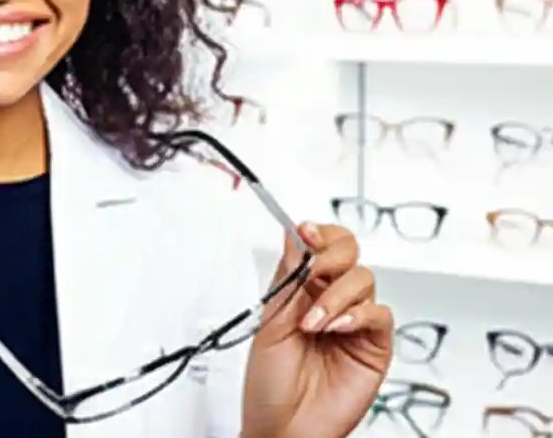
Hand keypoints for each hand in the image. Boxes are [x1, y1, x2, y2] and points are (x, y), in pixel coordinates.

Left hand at [241, 223, 393, 437]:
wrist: (282, 427)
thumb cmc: (269, 383)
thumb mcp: (269, 322)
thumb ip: (287, 278)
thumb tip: (293, 234)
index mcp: (300, 291)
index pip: (319, 246)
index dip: (317, 234)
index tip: (305, 231)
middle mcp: (329, 301)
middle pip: (349, 252)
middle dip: (333, 254)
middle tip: (314, 271)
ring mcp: (354, 322)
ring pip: (364, 279)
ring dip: (336, 296)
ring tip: (314, 324)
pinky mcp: (374, 346)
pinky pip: (380, 314)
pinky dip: (358, 314)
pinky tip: (337, 328)